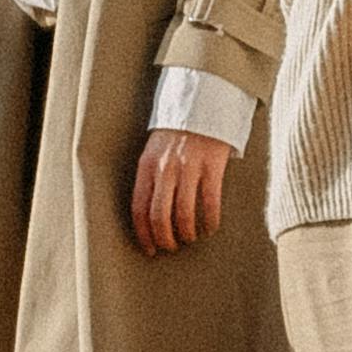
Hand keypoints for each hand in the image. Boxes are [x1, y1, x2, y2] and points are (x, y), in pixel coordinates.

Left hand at [127, 131, 233, 253]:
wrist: (202, 103)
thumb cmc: (176, 133)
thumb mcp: (154, 151)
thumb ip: (150, 177)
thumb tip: (148, 214)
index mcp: (147, 166)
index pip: (139, 208)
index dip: (143, 234)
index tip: (149, 249)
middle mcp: (165, 168)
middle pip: (159, 216)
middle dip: (165, 238)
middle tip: (171, 247)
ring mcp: (189, 167)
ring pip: (184, 213)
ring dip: (187, 233)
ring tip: (190, 238)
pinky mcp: (212, 165)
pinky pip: (210, 202)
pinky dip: (210, 221)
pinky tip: (210, 227)